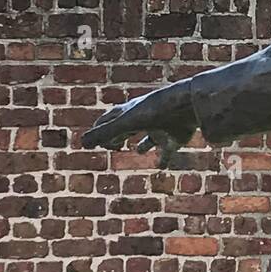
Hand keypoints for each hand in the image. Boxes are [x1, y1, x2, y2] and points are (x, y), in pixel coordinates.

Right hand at [82, 80, 196, 166]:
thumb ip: (105, 133)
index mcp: (130, 112)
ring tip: (138, 150)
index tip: (93, 139)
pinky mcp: (175, 138)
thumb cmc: (155, 111)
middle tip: (112, 146)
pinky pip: (167, 152)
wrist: (188, 104)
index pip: (110, 119)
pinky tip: (161, 167)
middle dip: (119, 136)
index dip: (101, 129)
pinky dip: (163, 159)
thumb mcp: (126, 123)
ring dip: (143, 144)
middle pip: (128, 128)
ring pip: (149, 138)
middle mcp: (145, 119)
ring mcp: (161, 128)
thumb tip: (82, 143)